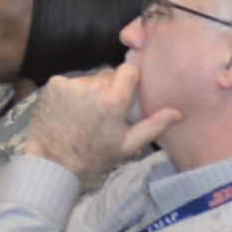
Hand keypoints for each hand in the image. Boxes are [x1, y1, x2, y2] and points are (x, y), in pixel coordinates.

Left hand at [25, 65, 168, 181]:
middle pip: (108, 74)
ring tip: (85, 112)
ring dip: (89, 90)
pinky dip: (71, 91)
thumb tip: (177, 112)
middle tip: (104, 110)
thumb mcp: (127, 145)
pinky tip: (70, 109)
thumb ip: (154, 126)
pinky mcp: (53, 84)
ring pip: (89, 78)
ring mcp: (70, 84)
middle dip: (109, 87)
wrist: (54, 162)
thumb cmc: (94, 156)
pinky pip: (70, 81)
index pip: (129, 70)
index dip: (129, 79)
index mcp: (113, 100)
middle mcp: (92, 87)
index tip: (126, 91)